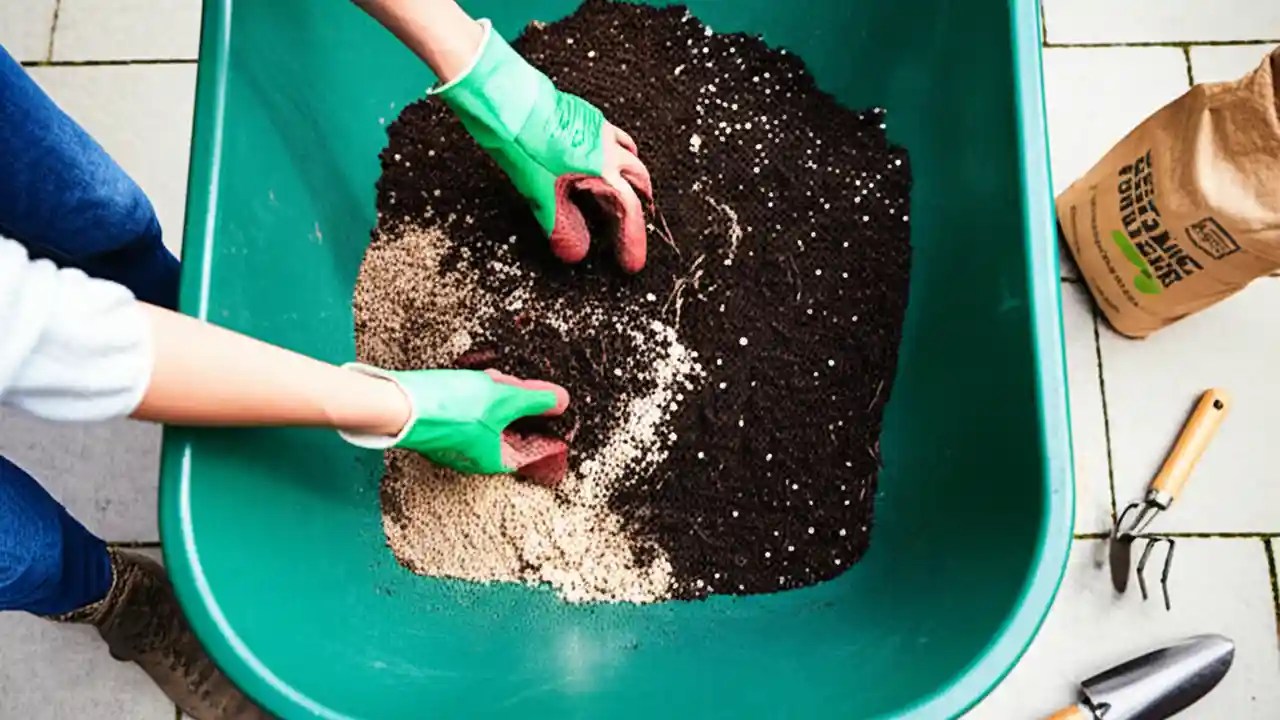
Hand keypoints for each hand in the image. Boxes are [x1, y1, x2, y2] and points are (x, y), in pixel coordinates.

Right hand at [342, 365, 568, 475]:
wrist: (397, 403)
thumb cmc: (450, 409)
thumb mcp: (504, 399)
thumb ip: (534, 400)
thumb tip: (561, 402)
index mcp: (491, 459)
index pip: (527, 453)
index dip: (543, 436)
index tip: (552, 420)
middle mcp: (471, 456)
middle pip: (506, 431)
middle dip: (516, 406)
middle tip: (523, 390)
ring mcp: (452, 441)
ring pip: (485, 417)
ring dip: (494, 396)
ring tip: (495, 379)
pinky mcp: (436, 424)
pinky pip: (465, 410)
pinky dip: (474, 394)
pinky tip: (472, 379)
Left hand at [431, 20, 653, 271]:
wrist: (506, 99)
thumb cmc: (522, 141)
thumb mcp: (539, 193)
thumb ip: (560, 224)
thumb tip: (574, 252)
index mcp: (602, 167)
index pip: (628, 209)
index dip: (633, 239)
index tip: (630, 262)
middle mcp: (607, 146)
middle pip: (638, 180)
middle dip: (639, 206)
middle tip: (631, 228)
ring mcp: (597, 128)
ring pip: (628, 154)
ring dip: (629, 178)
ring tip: (621, 195)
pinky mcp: (584, 116)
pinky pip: (612, 137)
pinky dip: (614, 155)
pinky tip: (596, 162)